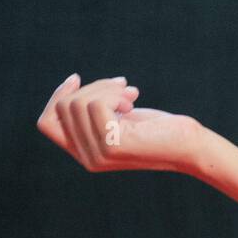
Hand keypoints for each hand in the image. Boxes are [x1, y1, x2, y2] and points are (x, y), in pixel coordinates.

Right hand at [36, 73, 204, 174]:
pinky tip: (133, 100)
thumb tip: (71, 86)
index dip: (57, 97)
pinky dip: (113, 93)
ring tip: (131, 94)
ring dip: (106, 88)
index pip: (47, 124)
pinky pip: (95, 105)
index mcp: (85, 153)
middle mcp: (87, 159)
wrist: (190, 146)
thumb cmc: (160, 130)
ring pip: (78, 104)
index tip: (76, 78)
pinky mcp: (112, 145)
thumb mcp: (121, 118)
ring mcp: (98, 154)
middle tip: (123, 88)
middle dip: (93, 87)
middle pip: (63, 108)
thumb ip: (96, 111)